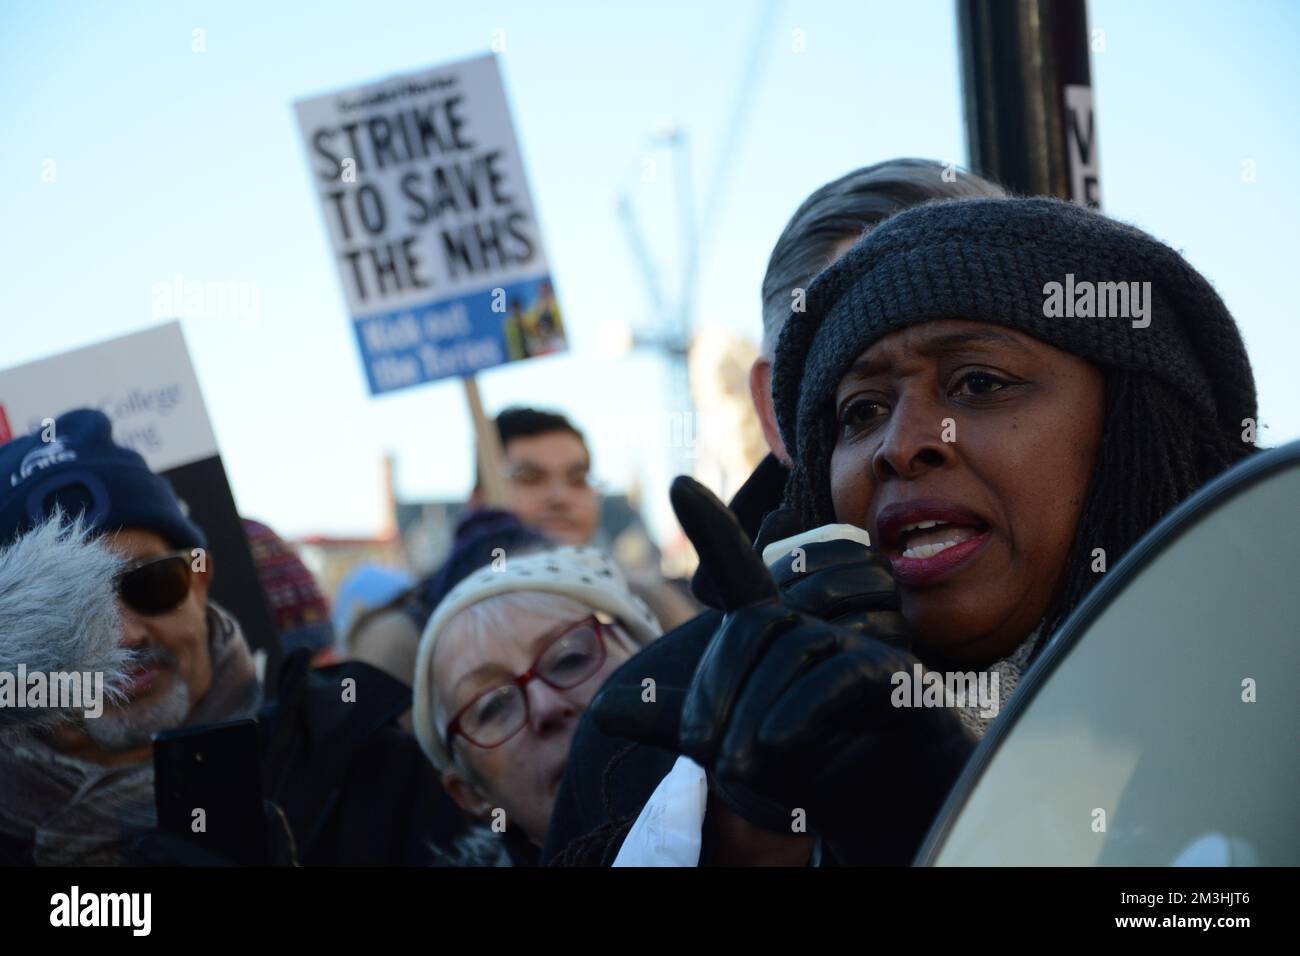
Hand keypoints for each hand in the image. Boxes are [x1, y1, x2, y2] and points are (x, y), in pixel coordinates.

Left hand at [593, 477, 973, 863]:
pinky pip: (839, 672)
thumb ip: (673, 723)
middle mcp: (819, 620)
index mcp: (774, 625)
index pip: (740, 567)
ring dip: (756, 710)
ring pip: (794, 647)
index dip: (711, 527)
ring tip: (739, 763)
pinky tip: (772, 745)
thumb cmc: (806, 761)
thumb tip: (602, 710)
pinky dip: (799, 710)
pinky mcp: (898, 674)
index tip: (677, 484)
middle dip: (717, 689)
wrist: (877, 804)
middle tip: (701, 748)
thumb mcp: (728, 740)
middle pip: (754, 624)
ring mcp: (864, 640)